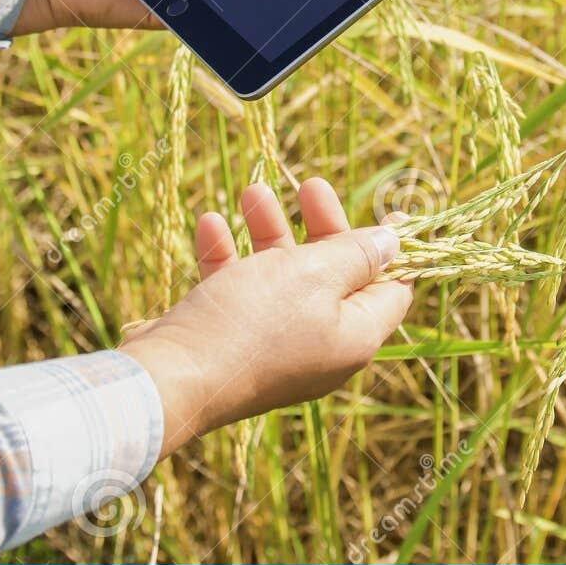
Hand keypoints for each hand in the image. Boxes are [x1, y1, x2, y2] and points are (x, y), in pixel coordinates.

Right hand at [121, 179, 412, 456]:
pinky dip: (228, 258)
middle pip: (334, 276)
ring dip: (268, 232)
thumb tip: (394, 241)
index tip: (389, 212)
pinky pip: (239, 293)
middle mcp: (321, 345)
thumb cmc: (252, 323)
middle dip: (320, 226)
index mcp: (355, 336)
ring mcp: (275, 346)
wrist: (170, 378)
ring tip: (251, 191)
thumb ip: (356, 255)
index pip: (392, 290)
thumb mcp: (314, 275)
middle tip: (310, 186)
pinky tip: (209, 224)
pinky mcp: (233, 343)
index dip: (392, 249)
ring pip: (281, 279)